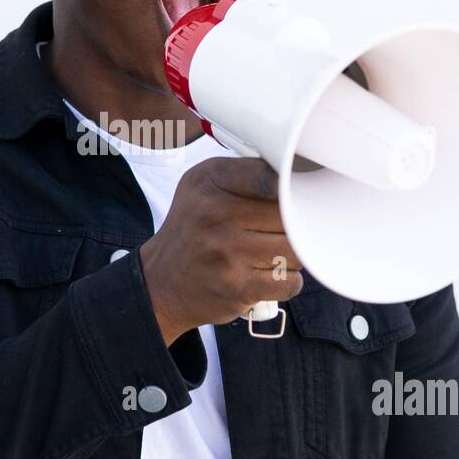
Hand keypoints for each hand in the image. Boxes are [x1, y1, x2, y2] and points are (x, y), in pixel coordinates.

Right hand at [138, 157, 303, 346]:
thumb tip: (296, 170)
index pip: (268, 176)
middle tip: (285, 227)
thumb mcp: (203, 184)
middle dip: (296, 223)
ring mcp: (227, 254)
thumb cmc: (193, 227)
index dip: (291, 185)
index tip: (296, 190)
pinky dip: (288, 281)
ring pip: (295, 250)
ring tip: (273, 251)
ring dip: (293, 254)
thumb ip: (245, 172)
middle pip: (290, 216)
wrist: (162, 282)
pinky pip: (289, 282)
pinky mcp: (238, 288)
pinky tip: (270, 275)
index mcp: (211, 182)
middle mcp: (216, 215)